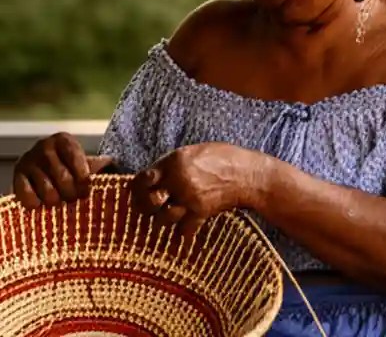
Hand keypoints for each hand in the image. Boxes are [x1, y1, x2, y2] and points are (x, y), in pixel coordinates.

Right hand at [12, 132, 113, 208]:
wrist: (42, 172)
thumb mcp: (87, 164)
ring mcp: (28, 160)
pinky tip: (42, 204)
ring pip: (48, 192)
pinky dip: (36, 204)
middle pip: (63, 180)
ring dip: (56, 201)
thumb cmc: (72, 171)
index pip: (77, 161)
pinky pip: (27, 197)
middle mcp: (44, 146)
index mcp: (63, 140)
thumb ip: (102, 167)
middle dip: (72, 194)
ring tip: (60, 200)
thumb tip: (126, 175)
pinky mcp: (16, 175)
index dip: (84, 180)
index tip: (86, 190)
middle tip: (73, 198)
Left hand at [130, 143, 268, 237]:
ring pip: (163, 218)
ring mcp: (189, 199)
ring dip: (163, 219)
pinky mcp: (201, 213)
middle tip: (148, 208)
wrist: (248, 174)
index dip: (137, 187)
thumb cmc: (223, 157)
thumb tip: (155, 175)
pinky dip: (181, 234)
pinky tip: (182, 232)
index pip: (143, 178)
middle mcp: (178, 181)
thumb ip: (173, 163)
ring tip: (167, 216)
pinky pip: (183, 231)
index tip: (137, 192)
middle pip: (149, 201)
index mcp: (174, 162)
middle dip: (146, 206)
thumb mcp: (194, 151)